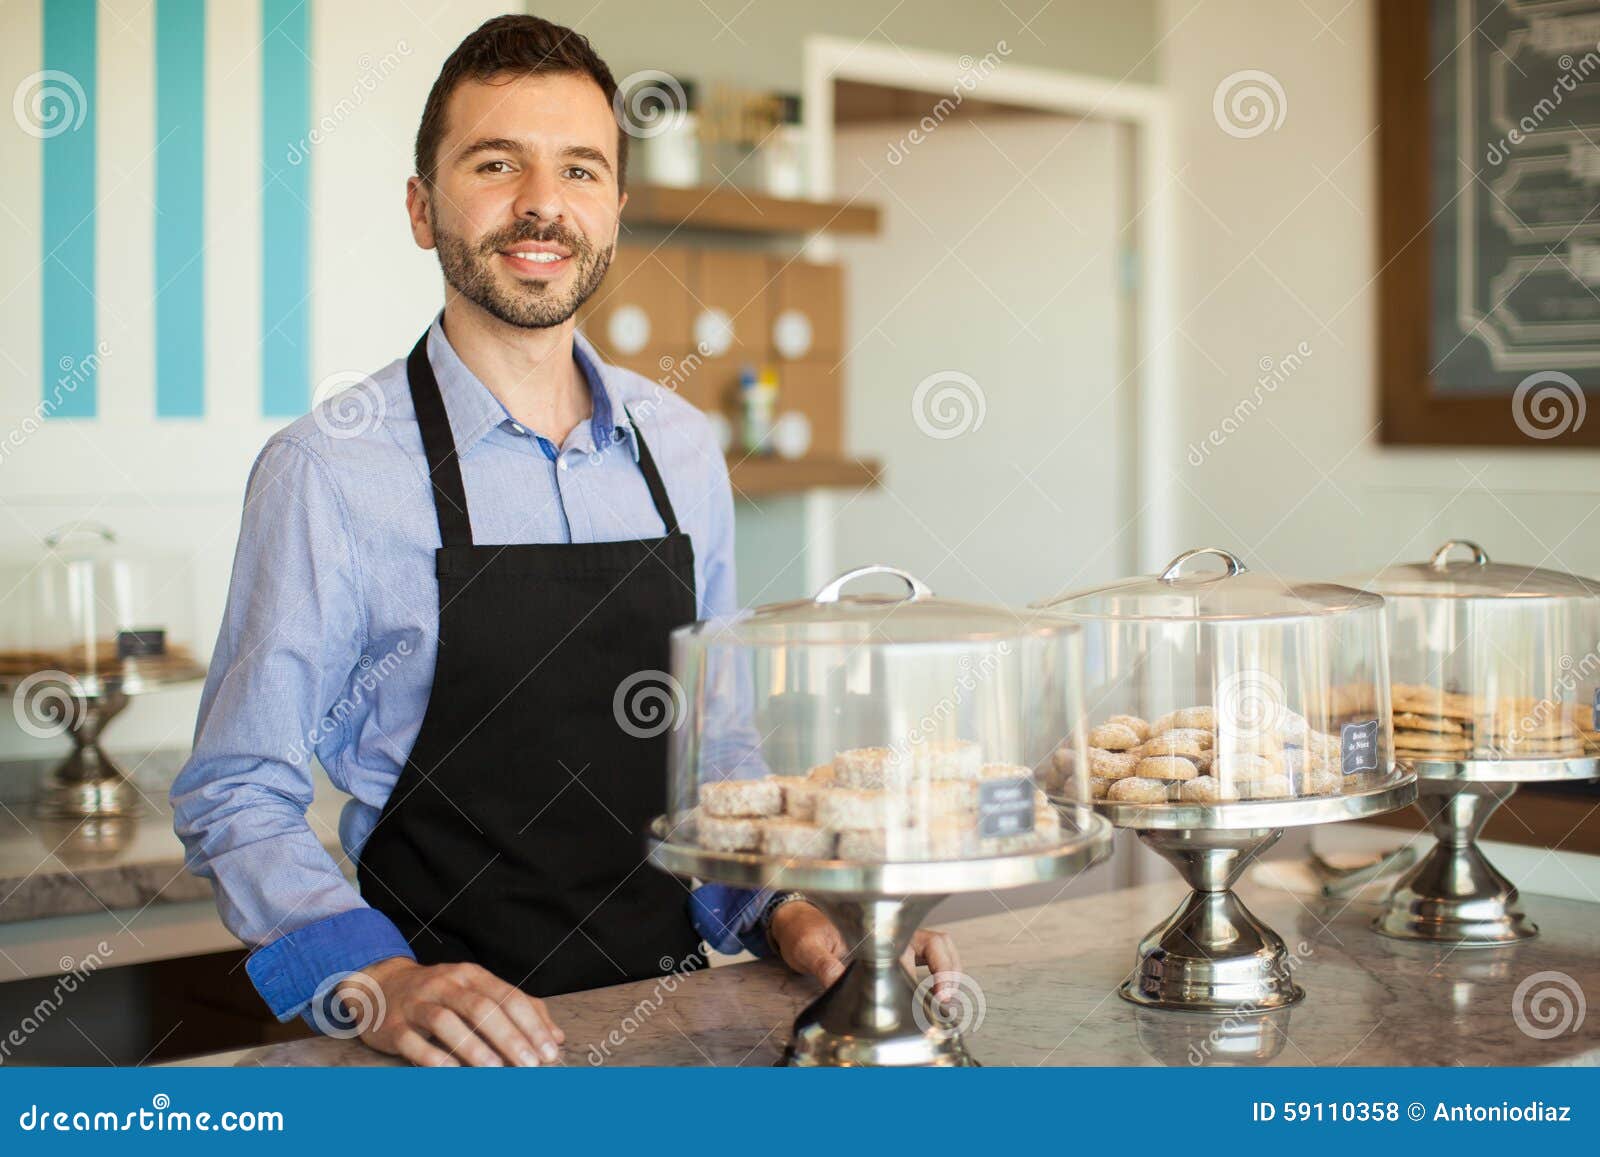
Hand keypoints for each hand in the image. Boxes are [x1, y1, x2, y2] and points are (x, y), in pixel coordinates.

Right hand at [336, 957, 564, 1067]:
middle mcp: (446, 985)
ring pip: (447, 1022)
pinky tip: (453, 1073)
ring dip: (474, 1047)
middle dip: (509, 1038)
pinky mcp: (394, 1026)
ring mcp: (418, 1004)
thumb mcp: (478, 991)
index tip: (548, 1051)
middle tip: (529, 1065)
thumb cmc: (440, 993)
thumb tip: (555, 1037)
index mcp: (471, 976)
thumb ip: (518, 1010)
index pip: (507, 996)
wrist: (381, 985)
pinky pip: (414, 1042)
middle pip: (482, 1008)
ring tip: (495, 1070)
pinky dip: (434, 1058)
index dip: (530, 1024)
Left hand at [768, 901, 960, 1000]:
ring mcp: (893, 954)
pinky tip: (921, 1012)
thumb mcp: (808, 946)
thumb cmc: (804, 930)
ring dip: (941, 988)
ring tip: (937, 1015)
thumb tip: (837, 981)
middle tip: (944, 1009)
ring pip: (933, 966)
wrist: (796, 928)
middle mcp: (895, 940)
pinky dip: (924, 995)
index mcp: (884, 930)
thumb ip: (823, 963)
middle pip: (941, 955)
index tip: (942, 993)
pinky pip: (915, 978)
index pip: (933, 942)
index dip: (945, 966)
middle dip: (950, 980)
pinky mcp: (886, 969)